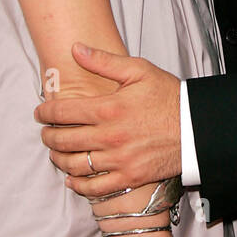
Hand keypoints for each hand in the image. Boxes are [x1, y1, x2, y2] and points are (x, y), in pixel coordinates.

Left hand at [35, 43, 181, 195]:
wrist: (197, 128)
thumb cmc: (169, 97)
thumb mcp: (139, 71)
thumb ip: (104, 61)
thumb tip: (75, 48)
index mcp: (108, 108)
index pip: (63, 111)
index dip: (45, 112)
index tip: (40, 112)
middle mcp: (109, 136)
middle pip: (63, 140)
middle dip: (48, 136)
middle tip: (46, 132)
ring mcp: (119, 160)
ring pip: (74, 164)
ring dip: (58, 159)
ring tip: (56, 153)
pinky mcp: (129, 177)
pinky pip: (95, 187)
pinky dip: (79, 185)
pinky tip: (72, 179)